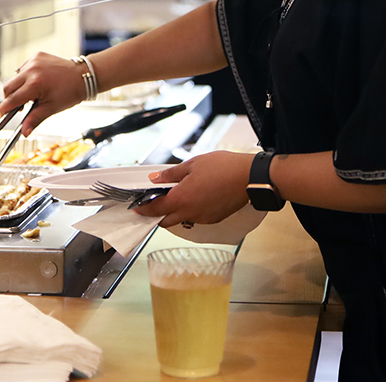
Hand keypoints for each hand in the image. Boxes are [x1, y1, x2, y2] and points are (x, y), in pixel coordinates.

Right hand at [0, 52, 85, 134]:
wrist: (83, 76)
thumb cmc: (71, 92)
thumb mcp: (51, 108)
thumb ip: (34, 119)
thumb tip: (24, 132)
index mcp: (35, 84)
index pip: (11, 100)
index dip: (4, 110)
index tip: (3, 115)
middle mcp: (32, 70)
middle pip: (7, 87)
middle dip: (9, 98)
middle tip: (19, 106)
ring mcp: (34, 61)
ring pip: (14, 77)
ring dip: (18, 87)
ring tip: (31, 94)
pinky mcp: (37, 56)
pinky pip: (23, 68)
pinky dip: (25, 77)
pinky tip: (36, 83)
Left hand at [132, 151, 254, 226]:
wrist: (249, 178)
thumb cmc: (223, 168)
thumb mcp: (193, 164)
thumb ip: (171, 174)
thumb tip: (156, 178)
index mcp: (181, 199)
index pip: (154, 209)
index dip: (143, 209)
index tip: (136, 207)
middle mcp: (190, 213)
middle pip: (165, 221)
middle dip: (156, 215)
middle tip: (152, 204)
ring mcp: (202, 218)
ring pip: (181, 220)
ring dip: (175, 212)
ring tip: (178, 195)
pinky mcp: (214, 219)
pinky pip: (196, 218)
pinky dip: (190, 211)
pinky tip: (196, 197)